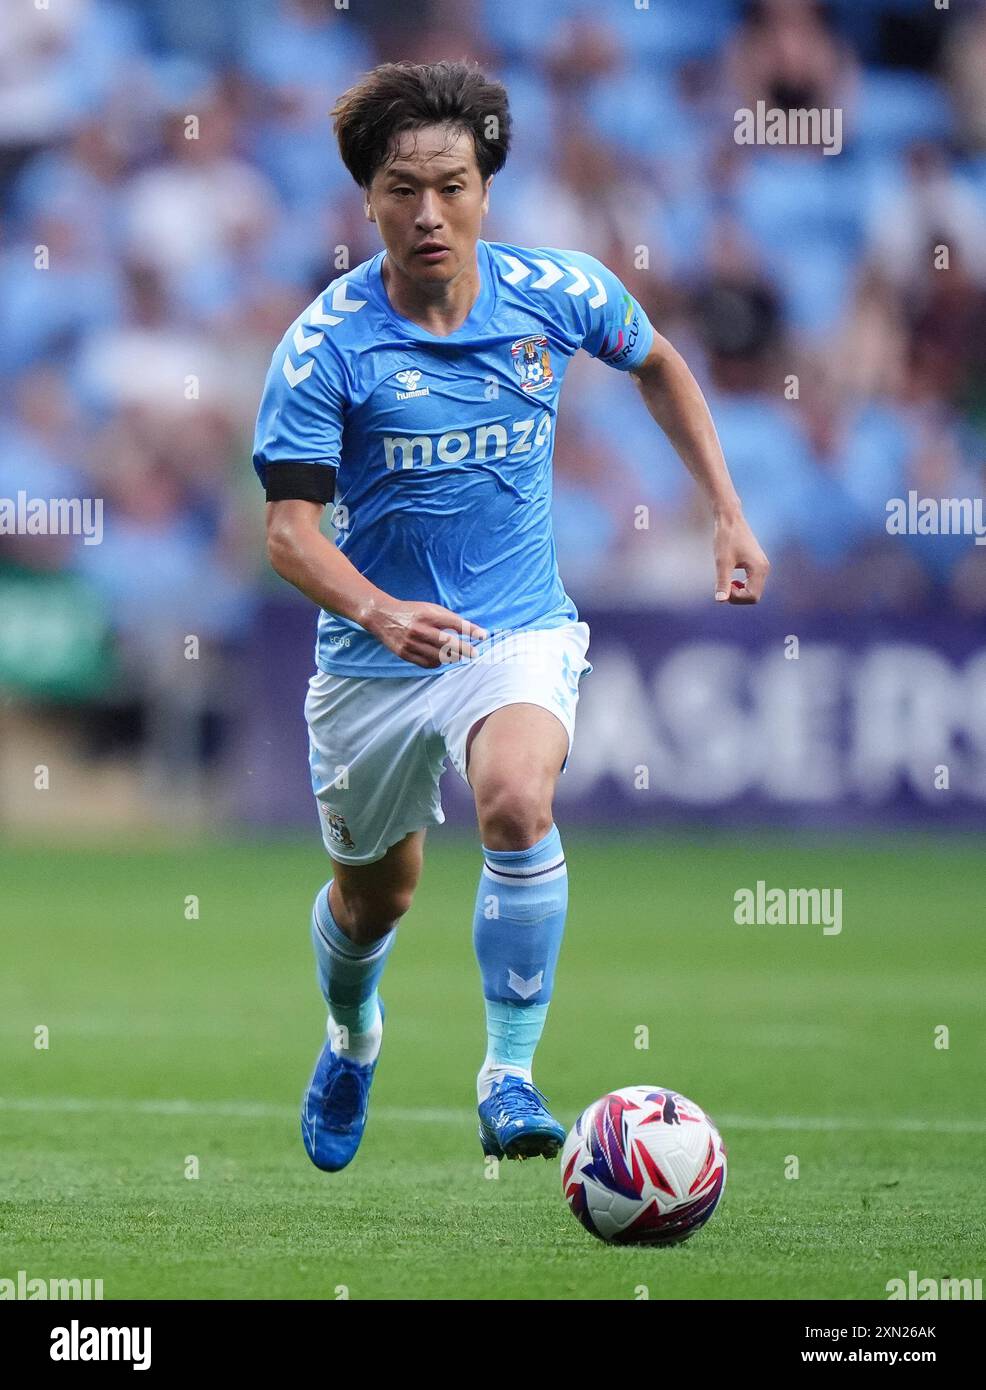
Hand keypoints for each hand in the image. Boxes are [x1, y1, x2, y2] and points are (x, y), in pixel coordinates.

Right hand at [361, 597, 488, 667]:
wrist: (382, 616)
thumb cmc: (411, 611)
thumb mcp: (429, 608)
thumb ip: (448, 618)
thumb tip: (469, 630)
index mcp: (427, 614)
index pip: (454, 623)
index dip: (470, 630)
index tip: (483, 635)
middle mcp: (419, 629)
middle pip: (448, 643)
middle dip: (465, 649)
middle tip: (475, 653)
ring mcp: (411, 643)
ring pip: (439, 656)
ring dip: (452, 657)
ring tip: (458, 656)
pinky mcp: (404, 653)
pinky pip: (427, 663)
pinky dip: (437, 662)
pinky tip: (441, 658)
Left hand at [713, 510, 769, 603]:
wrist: (730, 519)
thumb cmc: (726, 538)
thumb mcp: (722, 562)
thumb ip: (723, 582)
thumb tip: (721, 600)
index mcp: (759, 569)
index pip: (752, 597)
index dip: (736, 598)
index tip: (724, 586)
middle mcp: (764, 569)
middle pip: (754, 596)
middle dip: (738, 596)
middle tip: (724, 585)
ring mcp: (762, 566)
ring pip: (753, 590)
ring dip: (739, 591)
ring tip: (727, 581)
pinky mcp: (757, 564)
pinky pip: (752, 582)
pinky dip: (741, 585)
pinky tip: (731, 577)